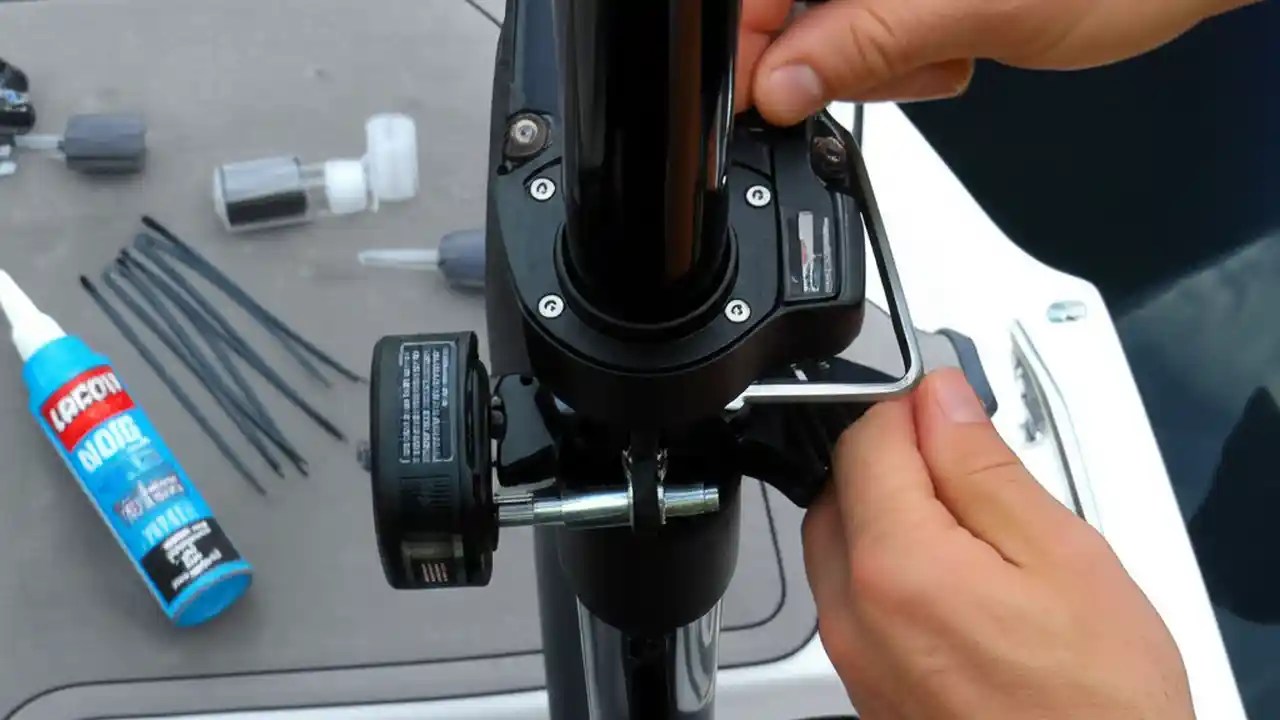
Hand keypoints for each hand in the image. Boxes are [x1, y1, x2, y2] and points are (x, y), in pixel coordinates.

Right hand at [738, 0, 1256, 122]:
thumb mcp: (969, 7)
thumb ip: (862, 42)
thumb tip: (779, 85)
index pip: (759, 0)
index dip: (752, 49)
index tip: (764, 100)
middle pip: (789, 19)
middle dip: (831, 58)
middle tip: (907, 58)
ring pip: (828, 40)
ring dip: (879, 67)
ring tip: (947, 48)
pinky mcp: (904, 1)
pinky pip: (867, 44)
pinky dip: (904, 66)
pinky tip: (953, 46)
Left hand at [803, 369, 1193, 718]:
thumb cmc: (1097, 705)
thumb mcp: (1062, 556)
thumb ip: (985, 467)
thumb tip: (941, 402)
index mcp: (897, 569)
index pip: (865, 442)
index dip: (911, 410)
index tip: (950, 411)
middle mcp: (855, 617)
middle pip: (837, 490)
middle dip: (892, 461)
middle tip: (968, 469)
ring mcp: (853, 658)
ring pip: (838, 545)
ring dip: (886, 515)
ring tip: (974, 532)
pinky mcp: (865, 687)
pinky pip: (852, 601)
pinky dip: (886, 569)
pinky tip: (955, 580)